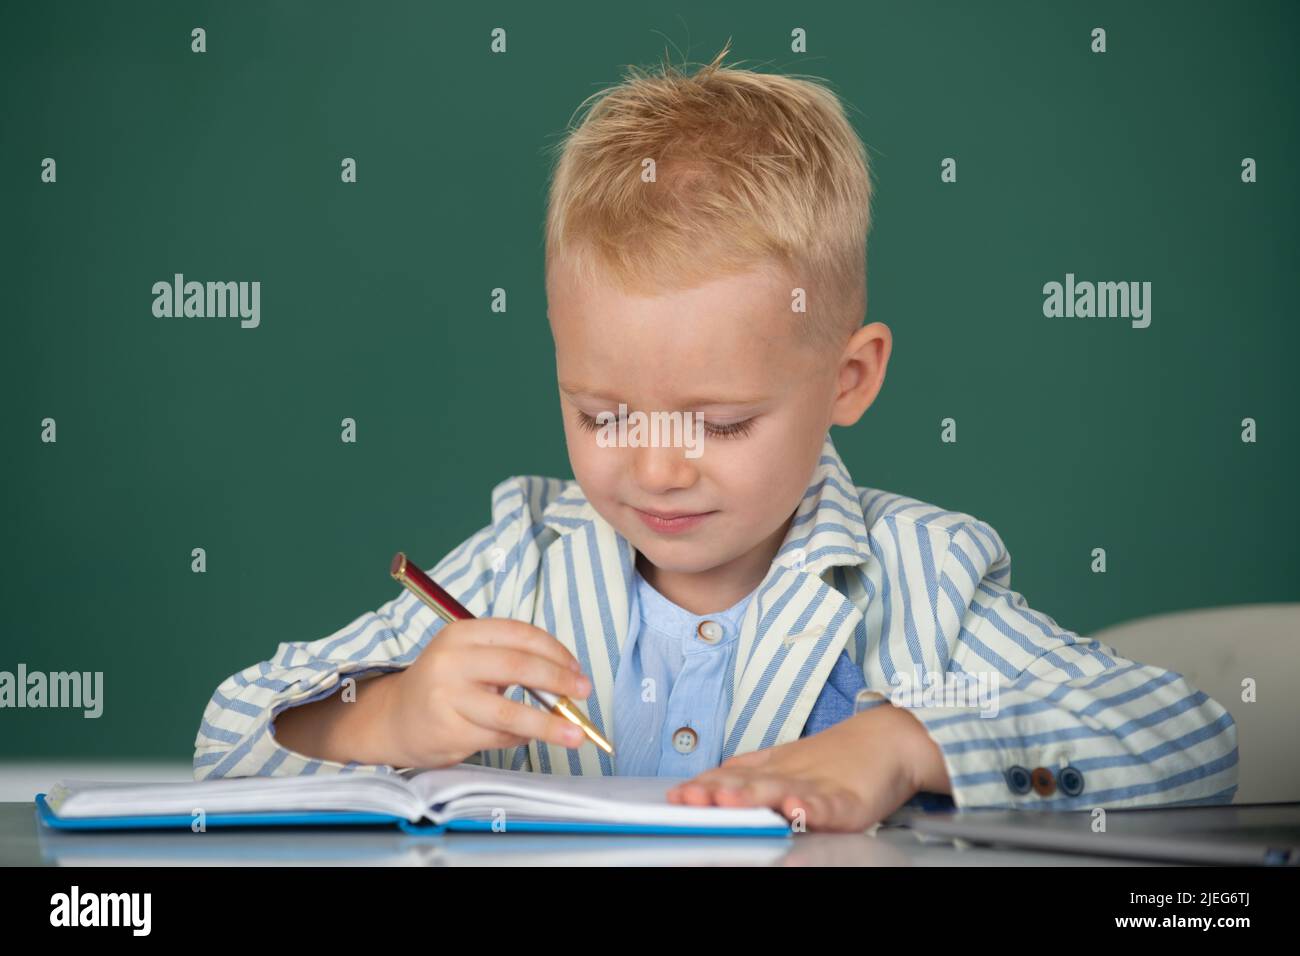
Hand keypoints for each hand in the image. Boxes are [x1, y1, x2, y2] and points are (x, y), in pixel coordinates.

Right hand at [378, 618, 593, 767]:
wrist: (394, 719)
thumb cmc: (444, 686)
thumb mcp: (470, 658)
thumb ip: (511, 662)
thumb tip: (565, 681)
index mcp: (463, 634)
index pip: (520, 634)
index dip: (555, 651)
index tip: (576, 669)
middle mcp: (452, 661)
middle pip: (518, 666)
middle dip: (559, 681)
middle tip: (584, 693)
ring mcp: (447, 697)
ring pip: (511, 711)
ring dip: (549, 724)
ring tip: (575, 734)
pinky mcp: (448, 730)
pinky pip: (498, 736)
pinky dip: (520, 738)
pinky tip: (527, 737)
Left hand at [664, 703, 950, 831]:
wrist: (890, 740)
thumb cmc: (837, 757)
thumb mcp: (786, 761)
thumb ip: (749, 771)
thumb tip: (709, 778)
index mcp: (773, 769)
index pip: (730, 778)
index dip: (703, 786)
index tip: (676, 795)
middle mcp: (789, 775)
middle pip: (747, 783)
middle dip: (716, 793)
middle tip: (688, 799)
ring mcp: (817, 787)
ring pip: (780, 791)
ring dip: (752, 797)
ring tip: (728, 801)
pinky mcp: (848, 801)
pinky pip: (828, 807)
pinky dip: (811, 810)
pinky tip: (796, 812)